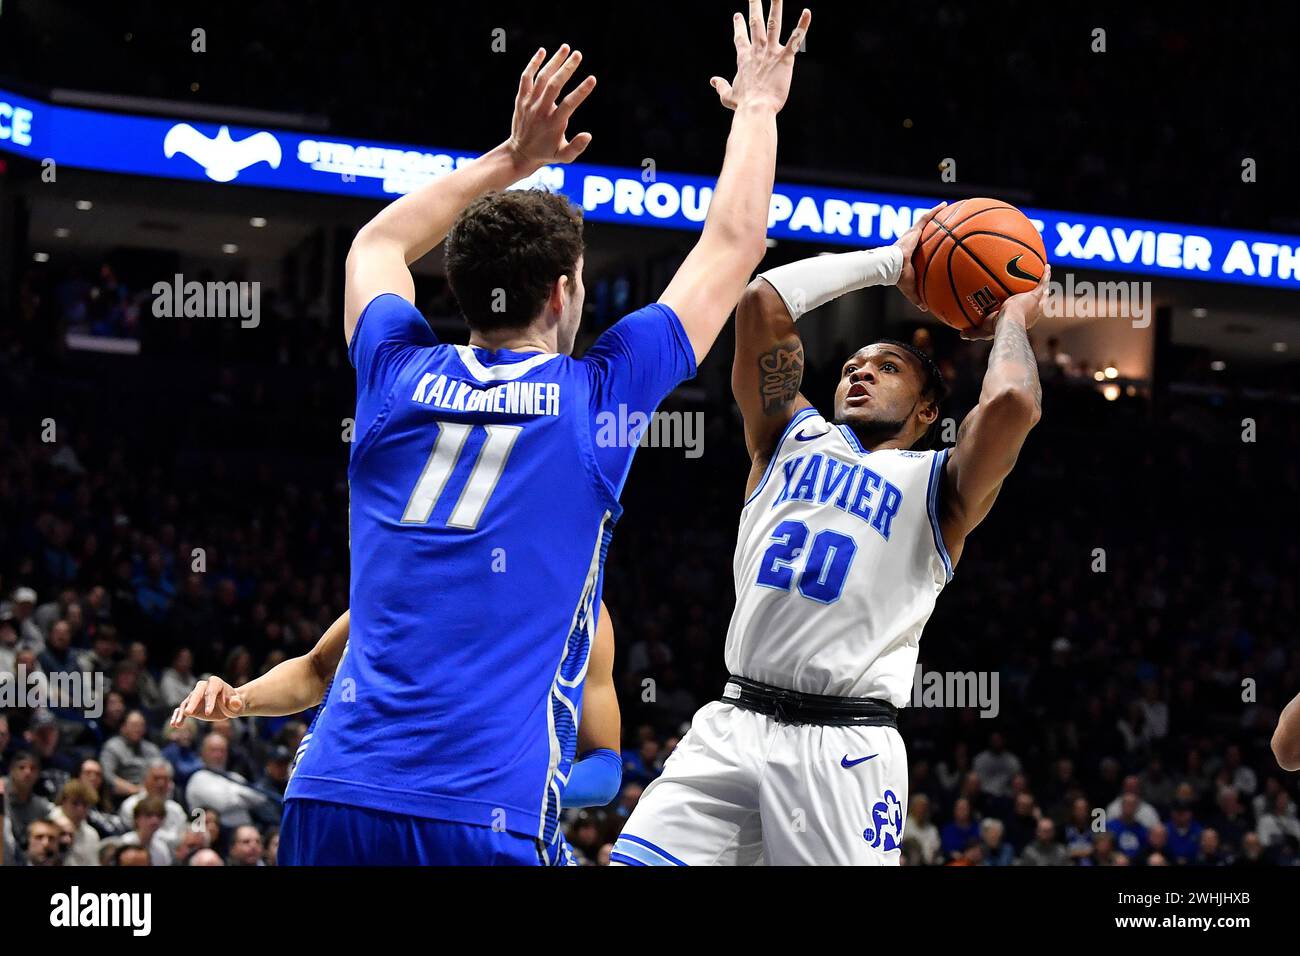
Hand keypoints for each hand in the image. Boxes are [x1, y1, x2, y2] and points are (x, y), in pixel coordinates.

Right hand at [171, 676, 244, 725]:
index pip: (211, 691)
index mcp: (216, 683)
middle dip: (192, 703)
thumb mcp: (238, 705)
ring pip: (186, 702)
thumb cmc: (234, 704)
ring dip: (182, 713)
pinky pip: (181, 709)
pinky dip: (177, 716)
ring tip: (178, 723)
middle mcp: (203, 687)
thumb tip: (234, 701)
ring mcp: (195, 696)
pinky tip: (174, 725)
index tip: (208, 713)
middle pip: (196, 693)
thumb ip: (236, 703)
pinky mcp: (190, 705)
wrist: (228, 706)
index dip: (210, 701)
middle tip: (188, 713)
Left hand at [505, 46, 596, 171]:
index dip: (581, 91)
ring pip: (541, 78)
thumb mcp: (564, 157)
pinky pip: (526, 78)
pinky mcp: (521, 99)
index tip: (592, 79)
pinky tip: (543, 51)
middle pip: (554, 85)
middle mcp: (540, 111)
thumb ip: (576, 147)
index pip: (569, 104)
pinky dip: (533, 64)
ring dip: (554, 61)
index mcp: (553, 124)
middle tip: (578, 54)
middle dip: (567, 69)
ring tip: (566, 48)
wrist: (519, 152)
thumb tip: (589, 135)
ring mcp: (529, 103)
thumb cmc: (547, 153)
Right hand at [711, 0, 811, 112]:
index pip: (740, 38)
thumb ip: (721, 86)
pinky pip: (795, 39)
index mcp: (743, 59)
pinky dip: (802, 25)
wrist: (756, 109)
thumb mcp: (728, 96)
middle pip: (755, 23)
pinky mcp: (785, 58)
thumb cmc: (743, 105)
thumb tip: (712, 80)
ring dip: (775, 6)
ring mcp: (771, 52)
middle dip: (755, 7)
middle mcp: (756, 51)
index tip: (737, 15)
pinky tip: (807, 12)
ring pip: (773, 23)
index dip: (739, 26)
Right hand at [894, 202, 947, 311]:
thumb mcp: (911, 289)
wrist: (892, 267)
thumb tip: (924, 310)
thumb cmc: (899, 278)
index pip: (922, 248)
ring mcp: (913, 235)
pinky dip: (936, 211)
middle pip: (925, 232)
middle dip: (934, 227)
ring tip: (947, 208)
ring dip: (936, 215)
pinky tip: (945, 204)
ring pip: (927, 222)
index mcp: (911, 255)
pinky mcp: (914, 230)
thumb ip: (918, 298)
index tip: (937, 244)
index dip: (928, 245)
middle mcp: (913, 243)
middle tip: (944, 224)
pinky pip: (927, 217)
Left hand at [961, 264, 1050, 340]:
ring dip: (1045, 283)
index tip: (1025, 304)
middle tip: (1040, 289)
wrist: (1008, 323)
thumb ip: (973, 332)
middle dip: (1040, 295)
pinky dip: (1046, 274)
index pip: (1027, 313)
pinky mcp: (1036, 296)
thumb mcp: (983, 330)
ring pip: (1043, 291)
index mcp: (1023, 320)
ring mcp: (1036, 304)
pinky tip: (1046, 266)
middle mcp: (1033, 313)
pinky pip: (1043, 282)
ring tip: (1046, 273)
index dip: (1027, 309)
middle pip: (1039, 302)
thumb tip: (961, 335)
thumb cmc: (996, 329)